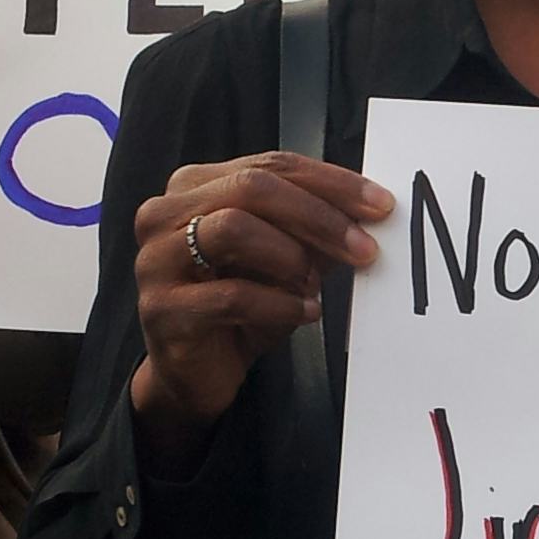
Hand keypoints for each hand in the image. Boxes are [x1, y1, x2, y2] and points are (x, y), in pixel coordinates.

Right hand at [126, 152, 391, 444]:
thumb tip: (369, 212)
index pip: (271, 164)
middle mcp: (166, 212)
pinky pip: (231, 296)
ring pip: (233, 228)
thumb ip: (315, 230)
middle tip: (364, 248)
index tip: (381, 206)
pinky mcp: (162, 308)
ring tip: (315, 285)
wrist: (196, 373)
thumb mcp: (285, 259)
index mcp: (196, 186)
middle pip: (252, 187)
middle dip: (318, 216)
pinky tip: (303, 314)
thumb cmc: (240, 308)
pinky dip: (279, 305)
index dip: (331, 183)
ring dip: (290, 257)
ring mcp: (156, 259)